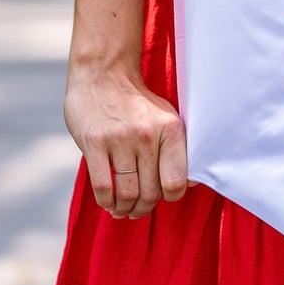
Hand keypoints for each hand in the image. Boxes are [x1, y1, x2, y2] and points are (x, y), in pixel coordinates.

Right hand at [63, 63, 191, 219]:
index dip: (169, 196)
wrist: (104, 75)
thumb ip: (175, 148)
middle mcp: (148, 134)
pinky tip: (108, 202)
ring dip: (124, 208)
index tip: (160, 196)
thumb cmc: (137, 104)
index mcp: (171, 128)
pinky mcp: (95, 142)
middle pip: (150, 192)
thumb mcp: (165, 117)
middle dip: (143, 208)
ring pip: (127, 193)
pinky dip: (106, 202)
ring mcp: (120, 139)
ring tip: (122, 209)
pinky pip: (103, 187)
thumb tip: (188, 184)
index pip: (177, 182)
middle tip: (137, 209)